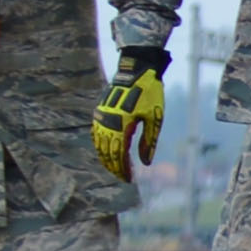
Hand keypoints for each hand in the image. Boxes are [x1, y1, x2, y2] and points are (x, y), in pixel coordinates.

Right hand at [93, 52, 169, 179]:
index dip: (123, 169)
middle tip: (124, 177)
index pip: (119, 155)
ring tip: (116, 168)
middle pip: (107, 153)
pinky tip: (106, 152)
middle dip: (115, 167)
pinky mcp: (99, 112)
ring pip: (99, 145)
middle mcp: (108, 123)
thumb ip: (149, 141)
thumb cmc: (150, 93)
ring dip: (106, 158)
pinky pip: (96, 134)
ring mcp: (101, 117)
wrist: (136, 70)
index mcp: (122, 126)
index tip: (128, 179)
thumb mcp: (155, 118)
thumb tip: (145, 163)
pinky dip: (100, 146)